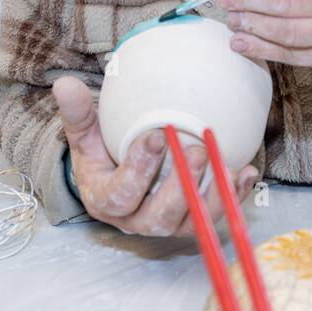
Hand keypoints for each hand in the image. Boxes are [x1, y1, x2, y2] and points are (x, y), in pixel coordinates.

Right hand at [51, 75, 258, 236]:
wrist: (120, 179)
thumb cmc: (102, 155)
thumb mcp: (86, 136)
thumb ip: (78, 114)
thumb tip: (64, 84)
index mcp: (106, 202)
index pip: (120, 193)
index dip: (139, 168)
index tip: (156, 135)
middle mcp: (137, 221)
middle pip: (159, 217)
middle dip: (180, 186)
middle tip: (196, 150)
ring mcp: (168, 226)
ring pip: (191, 221)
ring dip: (211, 195)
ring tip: (226, 165)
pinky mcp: (193, 224)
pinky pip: (216, 217)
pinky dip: (235, 197)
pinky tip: (247, 173)